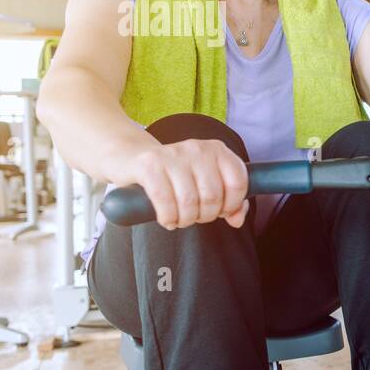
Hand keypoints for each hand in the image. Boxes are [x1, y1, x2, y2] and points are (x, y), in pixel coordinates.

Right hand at [127, 138, 248, 229]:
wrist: (132, 157)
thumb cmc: (175, 175)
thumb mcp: (205, 182)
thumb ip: (229, 201)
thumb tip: (238, 219)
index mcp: (217, 150)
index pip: (237, 182)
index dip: (231, 205)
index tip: (221, 212)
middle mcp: (197, 149)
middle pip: (212, 196)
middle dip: (205, 216)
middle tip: (195, 217)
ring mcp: (172, 155)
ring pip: (189, 201)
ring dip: (186, 220)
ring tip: (181, 219)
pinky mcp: (149, 165)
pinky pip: (165, 201)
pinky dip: (168, 217)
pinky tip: (167, 219)